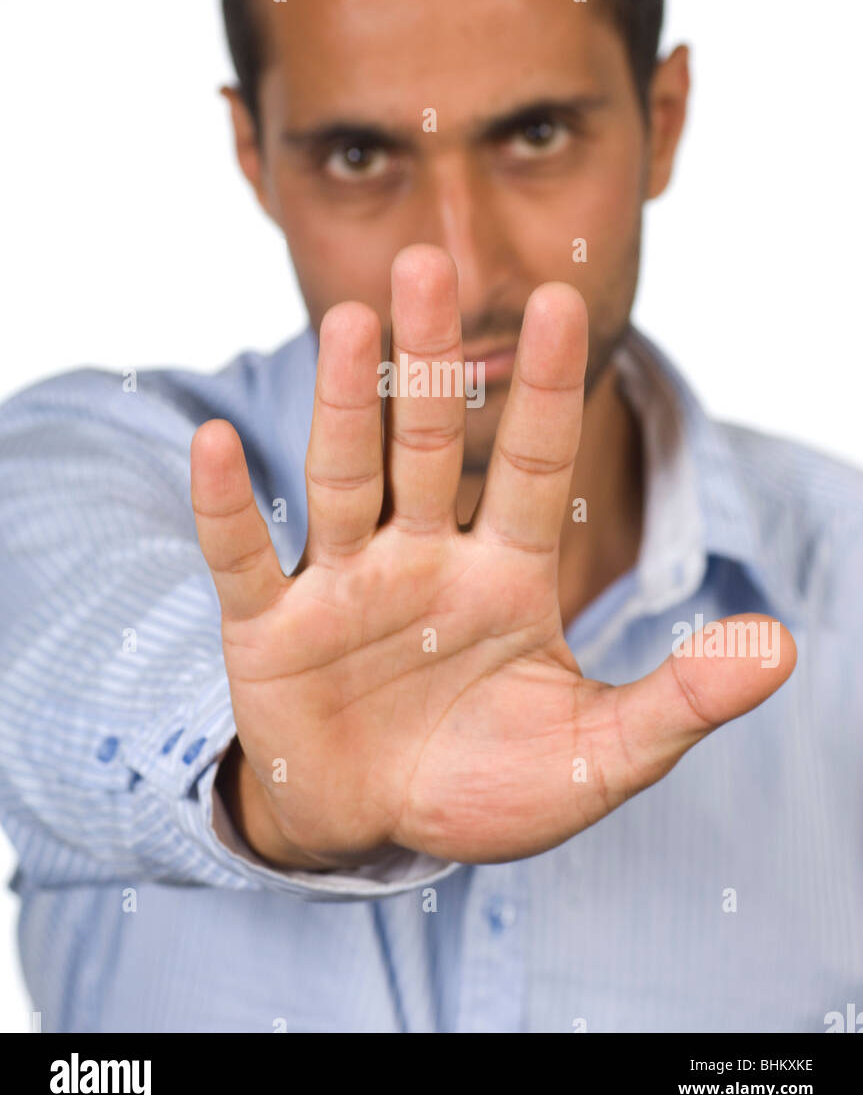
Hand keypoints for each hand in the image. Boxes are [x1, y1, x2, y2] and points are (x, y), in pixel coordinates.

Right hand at [191, 244, 794, 869]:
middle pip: (423, 443)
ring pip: (342, 476)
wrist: (373, 831)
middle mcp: (421, 557)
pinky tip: (216, 444)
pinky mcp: (271, 627)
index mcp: (503, 572)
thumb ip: (679, 700)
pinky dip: (227, 507)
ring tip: (352, 321)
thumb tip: (784, 647)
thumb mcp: (595, 755)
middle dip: (427, 362)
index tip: (559, 300)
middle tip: (428, 262)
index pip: (529, 463)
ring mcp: (343, 584)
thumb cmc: (486, 784)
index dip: (542, 388)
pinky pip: (246, 557)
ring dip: (343, 403)